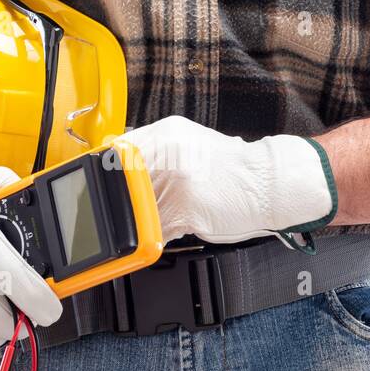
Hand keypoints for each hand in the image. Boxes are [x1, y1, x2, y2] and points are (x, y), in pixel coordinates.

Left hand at [119, 116, 336, 243]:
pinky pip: (157, 228)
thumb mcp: (188, 146)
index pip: (117, 153)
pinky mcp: (187, 207)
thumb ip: (154, 154)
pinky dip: (153, 237)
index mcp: (166, 133)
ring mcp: (177, 180)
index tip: (99, 190)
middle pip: (123, 183)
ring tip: (143, 227)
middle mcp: (169, 152)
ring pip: (138, 208)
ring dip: (136, 223)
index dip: (105, 176)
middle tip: (116, 215)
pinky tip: (158, 237)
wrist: (270, 182)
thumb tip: (119, 170)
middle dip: (119, 204)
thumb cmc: (231, 169)